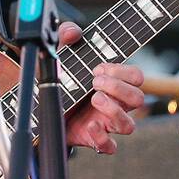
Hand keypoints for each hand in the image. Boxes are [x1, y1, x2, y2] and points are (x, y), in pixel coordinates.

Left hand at [57, 20, 145, 152]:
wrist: (41, 112)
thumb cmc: (60, 83)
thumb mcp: (60, 57)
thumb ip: (65, 38)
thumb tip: (74, 32)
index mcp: (113, 84)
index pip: (136, 77)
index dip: (123, 71)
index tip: (99, 68)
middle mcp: (115, 104)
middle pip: (138, 98)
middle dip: (119, 88)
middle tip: (95, 82)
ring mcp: (106, 124)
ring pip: (129, 125)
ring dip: (114, 110)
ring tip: (95, 99)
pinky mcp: (95, 141)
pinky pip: (110, 147)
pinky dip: (102, 138)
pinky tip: (90, 125)